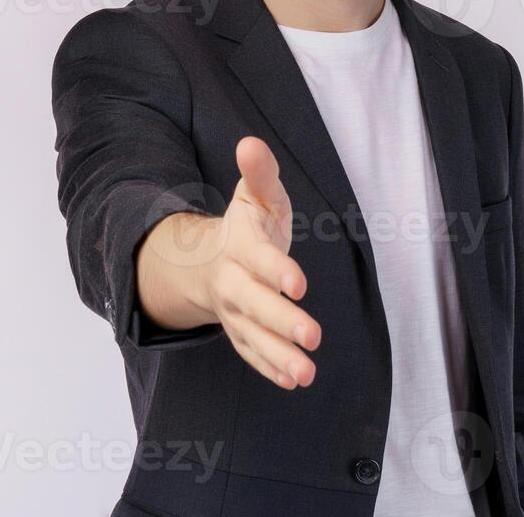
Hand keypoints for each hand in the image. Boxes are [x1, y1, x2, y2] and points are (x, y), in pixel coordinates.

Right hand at [196, 136, 321, 389]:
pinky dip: (270, 368)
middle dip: (282, 322)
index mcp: (240, 245)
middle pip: (254, 304)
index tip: (299, 284)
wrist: (209, 260)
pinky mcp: (240, 332)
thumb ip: (259, 173)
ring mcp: (234, 311)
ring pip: (253, 337)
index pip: (258, 259)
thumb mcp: (253, 195)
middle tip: (314, 336)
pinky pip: (251, 354)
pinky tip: (293, 380)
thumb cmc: (246, 225)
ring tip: (307, 373)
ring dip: (279, 356)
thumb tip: (251, 143)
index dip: (277, 271)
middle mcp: (233, 282)